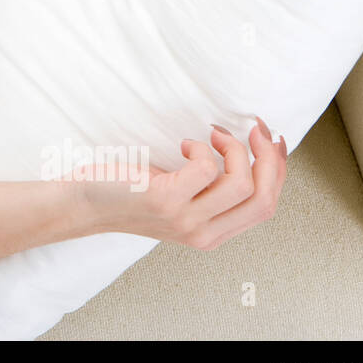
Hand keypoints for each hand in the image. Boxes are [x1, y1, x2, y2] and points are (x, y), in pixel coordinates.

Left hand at [76, 117, 287, 249]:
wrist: (84, 204)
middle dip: (269, 158)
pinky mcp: (166, 200)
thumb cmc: (129, 194)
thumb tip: (247, 153)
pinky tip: (184, 145)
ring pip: (241, 183)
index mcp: (212, 234)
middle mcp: (203, 233)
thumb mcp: (180, 199)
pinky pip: (207, 168)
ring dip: (234, 148)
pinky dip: (202, 148)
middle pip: (263, 199)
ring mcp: (185, 219)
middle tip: (255, 128)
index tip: (273, 141)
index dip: (278, 173)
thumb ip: (210, 190)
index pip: (264, 208)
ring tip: (212, 135)